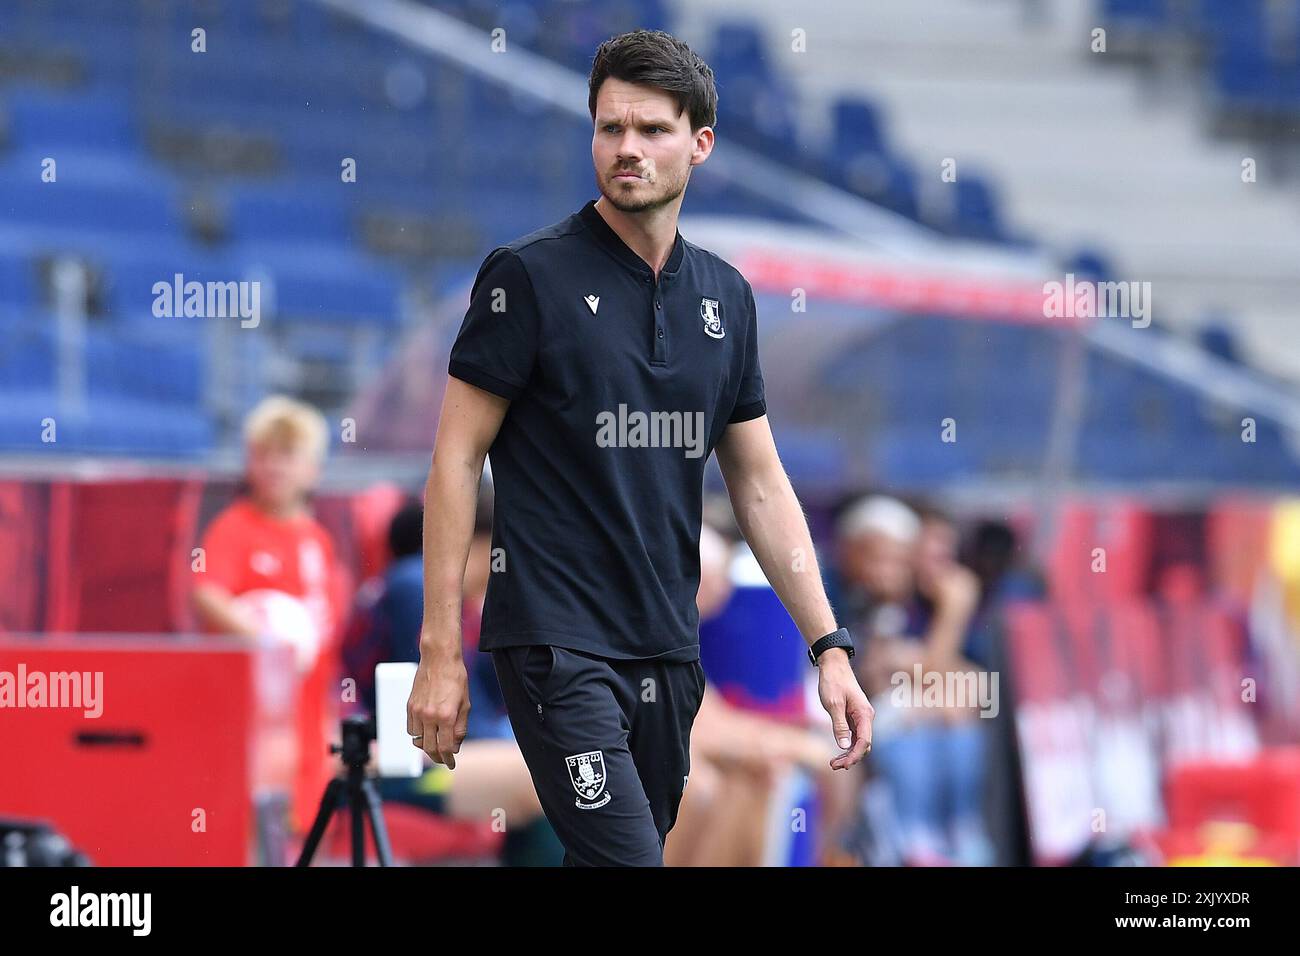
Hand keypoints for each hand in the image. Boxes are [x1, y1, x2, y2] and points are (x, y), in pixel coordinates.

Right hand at [407, 642, 469, 768]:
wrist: (439, 659)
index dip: (448, 759)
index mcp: (446, 716)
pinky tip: (426, 732)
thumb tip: (455, 746)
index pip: (445, 748)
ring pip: (418, 740)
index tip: (451, 764)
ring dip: (426, 746)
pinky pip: (411, 729)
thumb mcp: (465, 704)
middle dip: (437, 758)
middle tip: (444, 760)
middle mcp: (429, 716)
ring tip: (436, 746)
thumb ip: (460, 728)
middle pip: (429, 748)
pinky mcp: (409, 706)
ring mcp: (417, 711)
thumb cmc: (456, 679)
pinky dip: (418, 735)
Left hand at [816, 648, 874, 769]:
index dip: (855, 756)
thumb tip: (845, 746)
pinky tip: (838, 753)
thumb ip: (839, 725)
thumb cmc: (833, 682)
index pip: (864, 742)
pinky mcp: (853, 717)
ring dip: (848, 754)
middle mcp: (866, 717)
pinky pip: (854, 736)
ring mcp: (860, 718)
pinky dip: (847, 746)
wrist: (833, 665)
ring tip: (833, 763)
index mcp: (864, 714)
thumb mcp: (833, 704)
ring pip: (859, 742)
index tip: (843, 765)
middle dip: (851, 758)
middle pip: (863, 745)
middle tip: (833, 766)